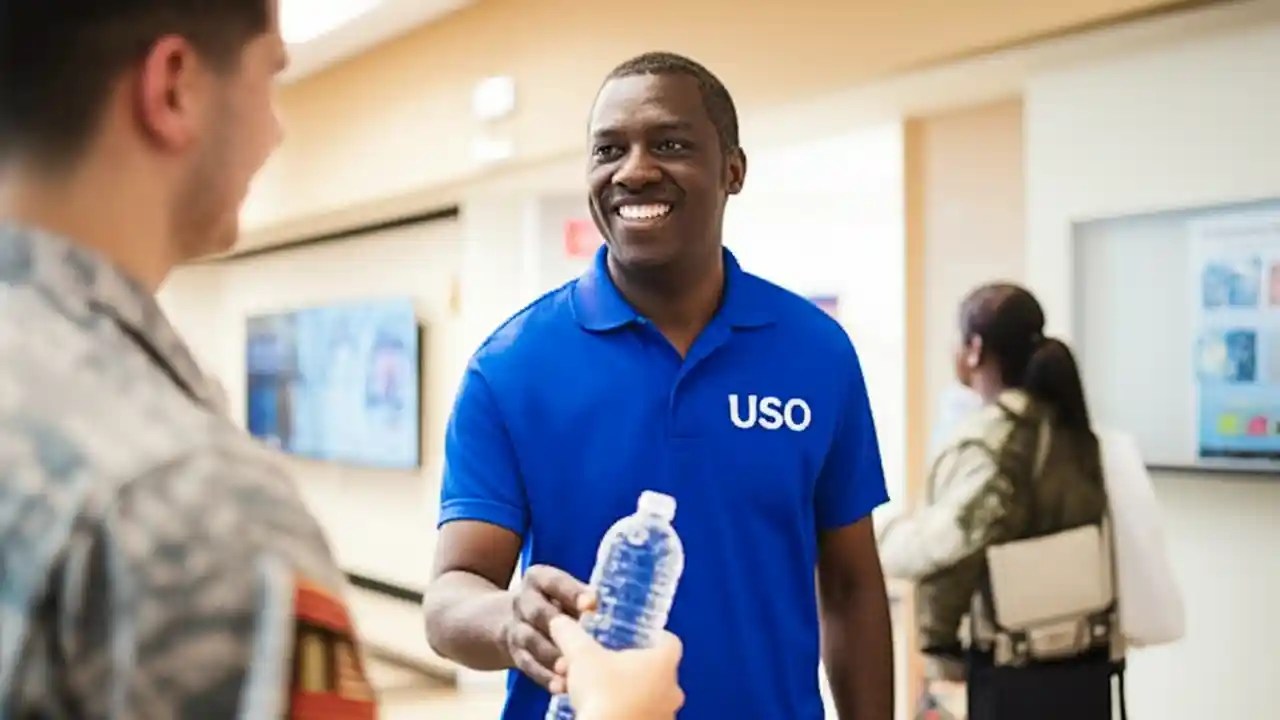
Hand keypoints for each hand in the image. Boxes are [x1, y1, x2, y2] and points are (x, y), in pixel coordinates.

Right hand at [503, 565, 592, 689]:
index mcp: (538, 578)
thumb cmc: (556, 603)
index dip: (572, 592)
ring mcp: (516, 627)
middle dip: (558, 625)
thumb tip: (604, 615)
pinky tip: (561, 687)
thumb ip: (583, 601)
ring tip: (569, 670)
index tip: (592, 604)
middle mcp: (523, 600)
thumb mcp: (564, 592)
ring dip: (551, 656)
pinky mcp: (515, 653)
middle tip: (579, 640)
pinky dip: (545, 676)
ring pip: (530, 640)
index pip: (554, 581)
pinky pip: (527, 665)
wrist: (510, 619)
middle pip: (537, 611)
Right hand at [549, 615, 684, 719]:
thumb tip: (559, 622)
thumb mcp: (581, 656)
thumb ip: (570, 634)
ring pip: (640, 695)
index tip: (629, 636)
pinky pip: (635, 716)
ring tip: (582, 691)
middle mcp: (672, 690)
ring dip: (614, 690)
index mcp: (664, 662)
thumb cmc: (603, 693)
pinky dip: (616, 711)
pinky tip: (590, 711)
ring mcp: (665, 715)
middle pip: (650, 669)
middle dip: (620, 666)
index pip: (668, 640)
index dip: (649, 635)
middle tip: (594, 665)